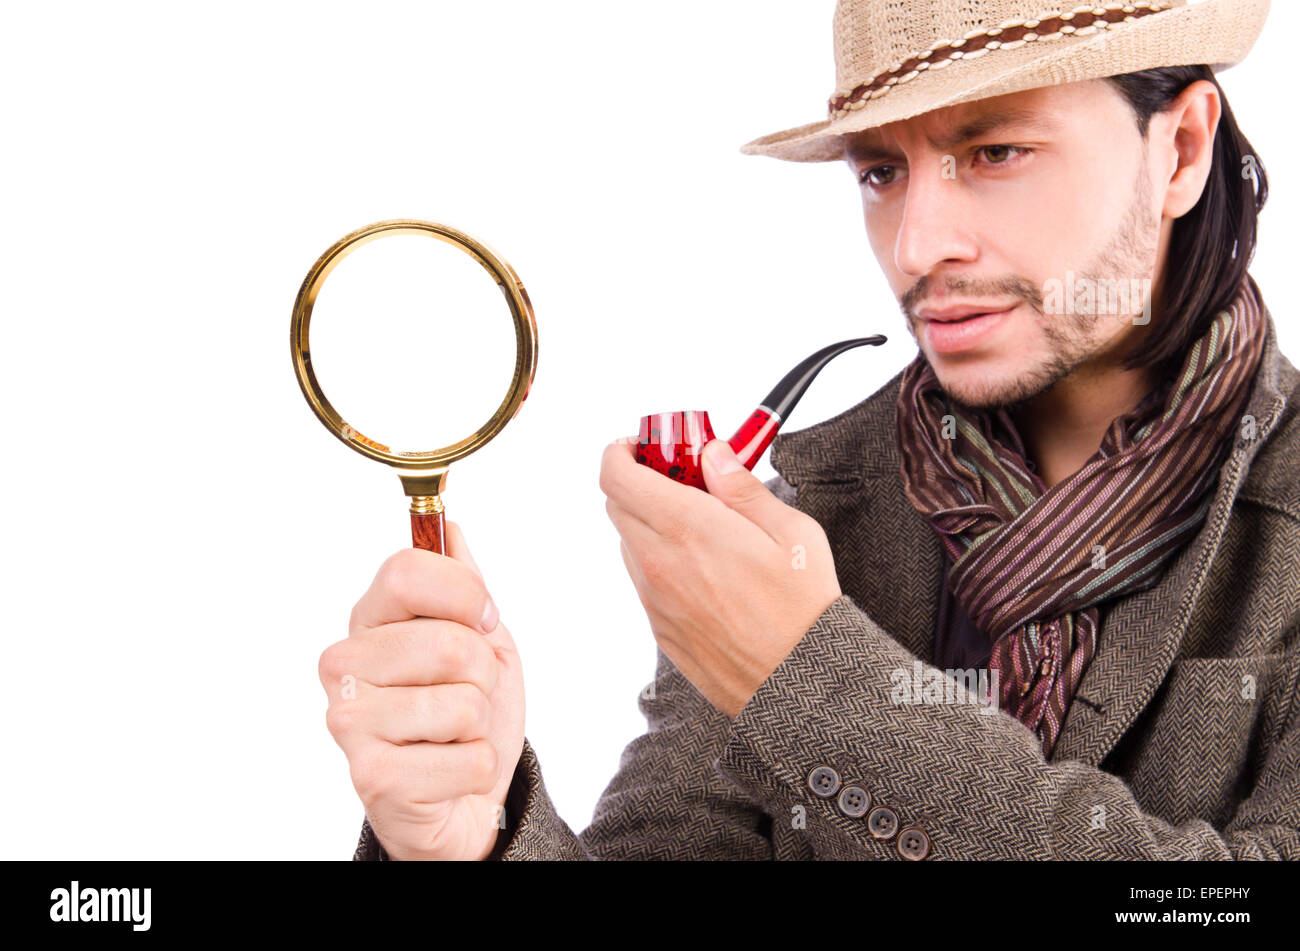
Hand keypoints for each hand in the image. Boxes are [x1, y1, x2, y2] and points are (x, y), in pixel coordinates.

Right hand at [319, 522, 524, 860]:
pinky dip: (476, 769)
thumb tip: (451, 530)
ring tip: (452, 735)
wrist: (468, 799)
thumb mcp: (480, 639)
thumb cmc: (468, 715)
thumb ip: (462, 584)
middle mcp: (345, 665)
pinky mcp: (372, 777)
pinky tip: (446, 772)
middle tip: (465, 695)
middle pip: (449, 642)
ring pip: (464, 702)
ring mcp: (350, 721)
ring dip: (479, 725)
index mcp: (370, 621)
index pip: (408, 570)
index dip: (466, 595)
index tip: (482, 621)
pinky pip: (468, 758)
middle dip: (483, 674)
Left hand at [601, 437, 840, 717]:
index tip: (642, 444)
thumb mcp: (790, 532)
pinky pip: (644, 580)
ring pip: (629, 543)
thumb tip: (713, 455)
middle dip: (639, 481)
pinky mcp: (660, 629)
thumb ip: (742, 487)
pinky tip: (703, 567)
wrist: (799, 684)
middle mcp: (659, 562)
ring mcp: (655, 599)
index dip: (621, 452)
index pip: (618, 476)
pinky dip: (660, 560)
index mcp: (688, 528)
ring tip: (698, 525)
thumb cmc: (802, 608)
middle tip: (679, 477)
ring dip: (649, 523)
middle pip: (617, 505)